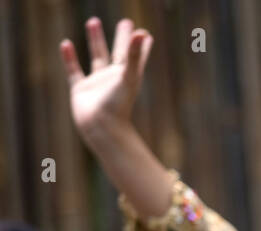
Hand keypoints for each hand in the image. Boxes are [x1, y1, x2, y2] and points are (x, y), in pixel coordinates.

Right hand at [60, 17, 152, 139]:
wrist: (101, 128)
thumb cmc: (118, 105)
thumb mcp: (128, 76)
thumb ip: (135, 55)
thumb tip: (142, 32)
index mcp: (128, 76)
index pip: (135, 55)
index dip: (141, 44)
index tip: (145, 33)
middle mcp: (113, 78)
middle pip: (118, 52)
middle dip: (121, 38)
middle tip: (125, 22)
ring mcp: (97, 83)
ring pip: (97, 57)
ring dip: (95, 40)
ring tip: (93, 21)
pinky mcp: (80, 89)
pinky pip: (74, 70)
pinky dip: (70, 58)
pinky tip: (65, 43)